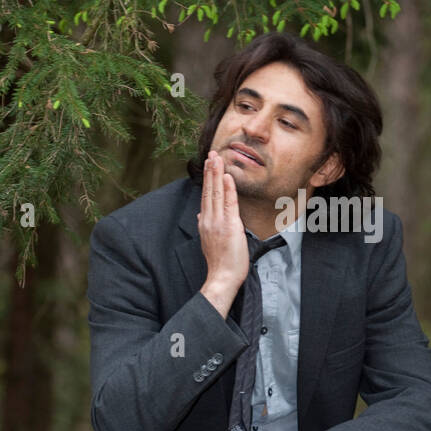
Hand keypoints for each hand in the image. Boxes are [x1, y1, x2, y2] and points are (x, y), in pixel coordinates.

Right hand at [197, 150, 249, 309]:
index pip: (206, 196)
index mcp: (204, 222)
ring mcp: (218, 222)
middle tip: (212, 153)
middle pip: (209, 190)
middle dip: (210, 170)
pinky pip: (228, 204)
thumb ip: (205, 226)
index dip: (207, 179)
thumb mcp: (208, 241)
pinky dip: (227, 189)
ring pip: (216, 193)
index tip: (208, 164)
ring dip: (217, 174)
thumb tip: (201, 215)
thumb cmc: (220, 263)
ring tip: (217, 158)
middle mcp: (208, 220)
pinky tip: (227, 177)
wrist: (222, 277)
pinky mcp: (229, 226)